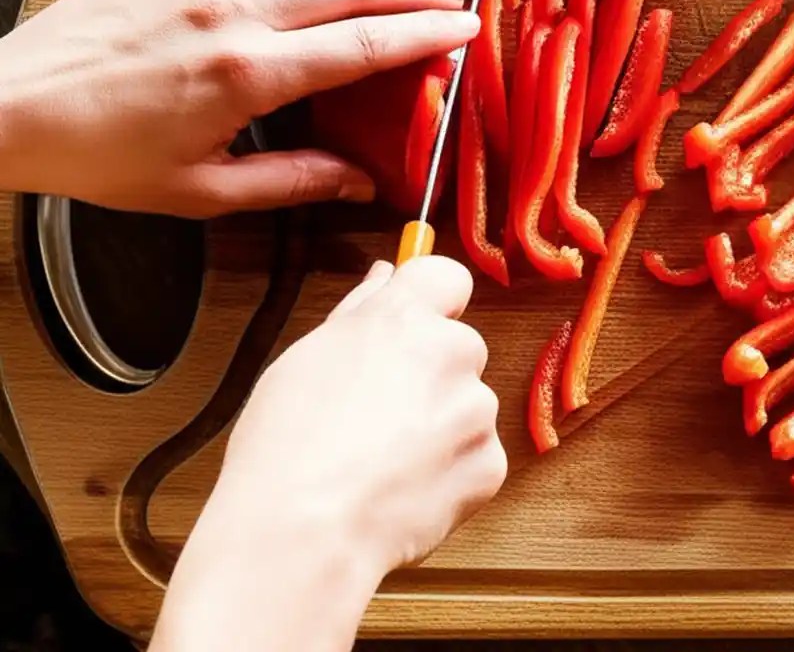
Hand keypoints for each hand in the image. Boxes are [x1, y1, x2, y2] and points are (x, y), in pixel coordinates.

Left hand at [0, 0, 478, 217]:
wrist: (11, 105)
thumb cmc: (98, 152)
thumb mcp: (204, 191)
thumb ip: (293, 182)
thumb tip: (356, 183)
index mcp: (245, 72)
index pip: (362, 45)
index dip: (423, 35)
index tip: (461, 32)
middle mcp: (230, 10)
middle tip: (448, 1)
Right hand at [152, 257, 503, 651]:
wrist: (303, 534)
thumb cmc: (287, 450)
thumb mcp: (304, 359)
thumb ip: (359, 311)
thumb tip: (385, 277)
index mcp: (401, 318)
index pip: (447, 277)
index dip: (432, 302)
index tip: (414, 326)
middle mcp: (450, 353)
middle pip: (458, 348)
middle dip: (430, 376)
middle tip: (376, 415)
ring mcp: (476, 410)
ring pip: (467, 407)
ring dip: (439, 428)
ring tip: (380, 461)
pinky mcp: (489, 464)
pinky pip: (476, 459)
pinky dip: (449, 474)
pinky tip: (402, 488)